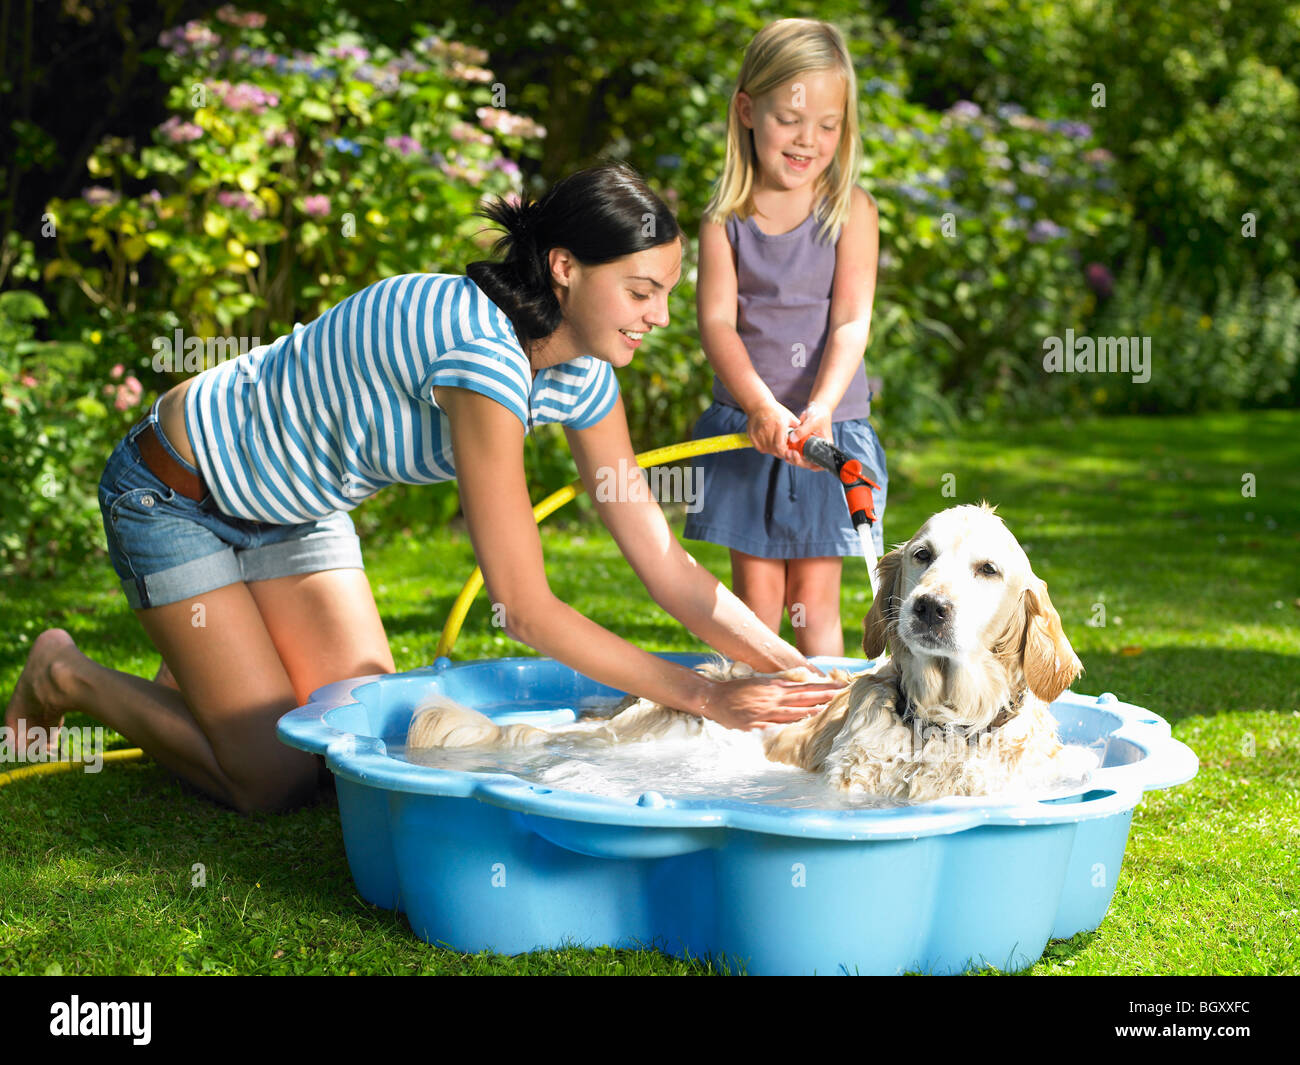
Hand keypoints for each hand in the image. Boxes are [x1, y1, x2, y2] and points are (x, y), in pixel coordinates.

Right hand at [699, 675, 846, 731]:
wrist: (714, 698)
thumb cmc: (737, 690)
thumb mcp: (760, 682)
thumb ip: (779, 684)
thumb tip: (800, 682)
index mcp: (775, 687)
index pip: (805, 687)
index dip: (823, 687)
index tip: (840, 686)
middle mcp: (773, 698)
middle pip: (804, 697)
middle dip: (825, 696)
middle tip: (844, 695)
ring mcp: (765, 712)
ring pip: (794, 712)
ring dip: (812, 710)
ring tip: (830, 710)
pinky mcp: (756, 725)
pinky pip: (776, 727)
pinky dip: (790, 727)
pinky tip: (801, 728)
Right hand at [745, 402, 800, 464]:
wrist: (759, 405)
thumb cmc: (776, 411)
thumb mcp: (790, 418)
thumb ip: (798, 428)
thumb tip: (806, 438)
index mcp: (779, 426)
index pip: (780, 447)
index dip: (785, 453)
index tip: (789, 451)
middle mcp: (767, 430)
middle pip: (774, 450)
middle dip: (780, 452)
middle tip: (784, 448)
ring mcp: (758, 434)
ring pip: (767, 450)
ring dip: (772, 450)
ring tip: (776, 443)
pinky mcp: (752, 436)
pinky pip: (760, 448)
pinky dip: (765, 447)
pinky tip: (768, 442)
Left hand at [786, 400, 833, 471]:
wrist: (816, 408)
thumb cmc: (818, 415)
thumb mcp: (812, 422)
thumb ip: (802, 430)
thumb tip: (792, 438)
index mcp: (825, 447)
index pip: (820, 463)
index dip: (812, 466)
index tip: (802, 460)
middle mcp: (818, 449)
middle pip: (808, 462)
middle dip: (798, 461)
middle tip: (790, 454)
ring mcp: (809, 447)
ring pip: (801, 459)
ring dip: (793, 458)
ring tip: (786, 452)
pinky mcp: (803, 444)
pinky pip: (796, 452)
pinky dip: (791, 452)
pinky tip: (785, 450)